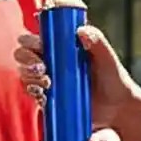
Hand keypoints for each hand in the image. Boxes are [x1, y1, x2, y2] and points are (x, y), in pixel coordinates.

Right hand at [14, 26, 139, 130]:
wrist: (116, 109)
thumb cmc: (114, 78)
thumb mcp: (108, 59)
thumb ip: (98, 42)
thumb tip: (81, 31)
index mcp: (62, 45)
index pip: (39, 34)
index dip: (33, 36)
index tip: (40, 43)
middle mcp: (51, 59)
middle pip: (24, 52)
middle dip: (27, 57)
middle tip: (42, 67)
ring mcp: (47, 78)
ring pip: (24, 72)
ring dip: (29, 75)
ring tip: (47, 83)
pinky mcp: (46, 96)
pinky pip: (30, 92)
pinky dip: (32, 92)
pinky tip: (44, 96)